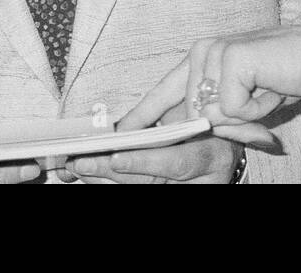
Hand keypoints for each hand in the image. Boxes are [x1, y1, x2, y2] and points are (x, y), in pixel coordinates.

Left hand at [63, 131, 242, 183]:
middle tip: (81, 163)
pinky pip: (141, 189)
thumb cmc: (205, 116)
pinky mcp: (175, 192)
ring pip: (142, 190)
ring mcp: (189, 190)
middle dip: (112, 173)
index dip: (145, 162)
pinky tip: (90, 175)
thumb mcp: (190, 108)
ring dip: (105, 180)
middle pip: (152, 183)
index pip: (177, 163)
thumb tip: (119, 130)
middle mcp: (203, 182)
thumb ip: (161, 117)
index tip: (115, 156)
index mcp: (213, 156)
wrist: (222, 139)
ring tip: (78, 167)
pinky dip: (113, 182)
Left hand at [120, 26, 300, 135]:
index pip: (165, 89)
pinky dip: (256, 109)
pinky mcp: (232, 59)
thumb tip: (191, 131)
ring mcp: (216, 52)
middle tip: (259, 100)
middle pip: (192, 113)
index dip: (144, 113)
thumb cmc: (285, 74)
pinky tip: (271, 86)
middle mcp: (203, 50)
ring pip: (212, 115)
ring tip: (266, 89)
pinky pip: (231, 110)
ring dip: (244, 115)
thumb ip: (214, 111)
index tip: (121, 131)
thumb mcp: (242, 98)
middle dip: (226, 123)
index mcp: (201, 55)